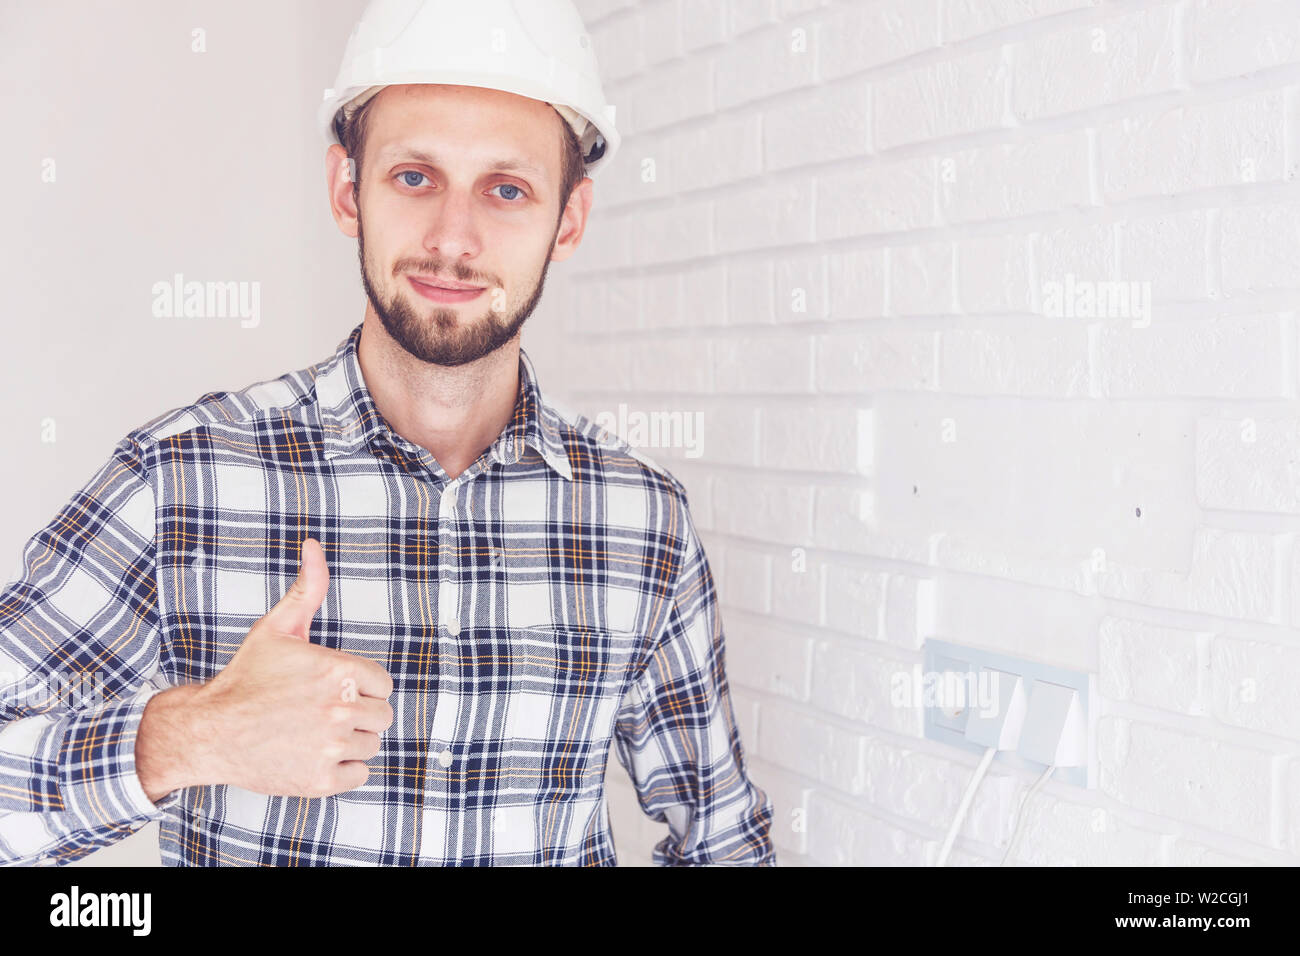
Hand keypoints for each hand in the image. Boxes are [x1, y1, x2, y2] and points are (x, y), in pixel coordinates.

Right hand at [190, 536, 394, 797]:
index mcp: (340, 672)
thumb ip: (308, 588)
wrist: (208, 731)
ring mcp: (332, 747)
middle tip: (319, 712)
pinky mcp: (321, 781)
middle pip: (381, 716)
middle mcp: (341, 710)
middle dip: (357, 714)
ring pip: (371, 745)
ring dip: (349, 741)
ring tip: (313, 733)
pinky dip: (340, 770)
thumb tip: (313, 546)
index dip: (359, 687)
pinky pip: (359, 774)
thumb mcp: (278, 628)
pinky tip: (311, 755)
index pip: (382, 684)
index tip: (331, 689)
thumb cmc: (246, 679)